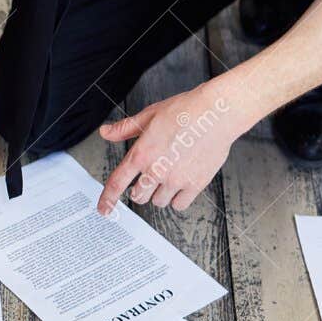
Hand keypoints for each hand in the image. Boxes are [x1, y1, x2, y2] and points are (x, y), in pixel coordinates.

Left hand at [97, 81, 253, 214]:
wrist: (218, 113)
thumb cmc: (186, 111)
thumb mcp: (149, 115)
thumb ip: (125, 129)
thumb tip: (105, 132)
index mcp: (141, 154)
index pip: (117, 183)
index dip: (107, 199)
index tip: (104, 209)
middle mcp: (156, 170)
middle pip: (138, 197)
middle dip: (140, 190)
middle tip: (150, 179)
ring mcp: (176, 179)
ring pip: (158, 202)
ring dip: (160, 193)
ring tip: (171, 175)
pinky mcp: (195, 184)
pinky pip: (179, 205)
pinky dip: (179, 198)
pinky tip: (182, 184)